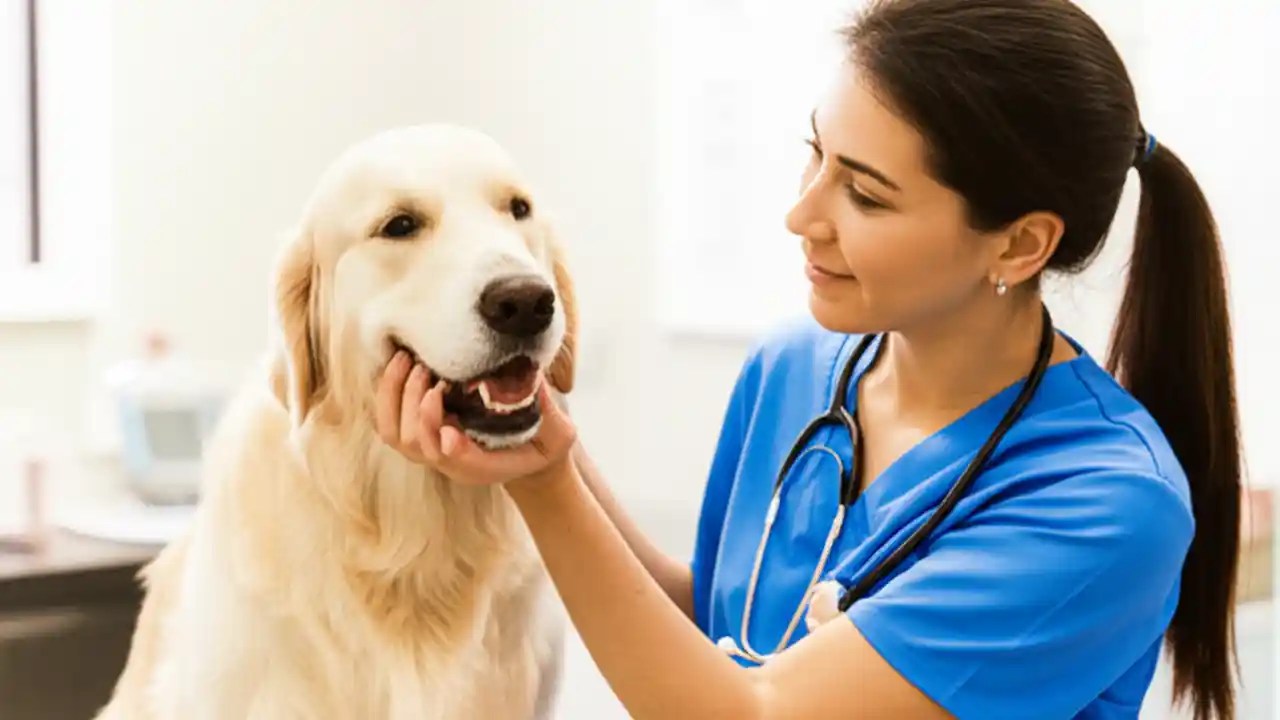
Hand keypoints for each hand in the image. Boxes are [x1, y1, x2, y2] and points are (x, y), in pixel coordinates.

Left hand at [374, 351, 577, 486]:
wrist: (527, 456)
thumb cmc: (543, 443)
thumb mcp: (559, 434)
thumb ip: (548, 413)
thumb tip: (533, 379)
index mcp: (486, 467)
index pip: (460, 464)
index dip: (454, 451)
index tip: (452, 431)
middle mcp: (452, 463)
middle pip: (419, 446)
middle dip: (418, 410)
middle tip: (426, 371)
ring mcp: (433, 451)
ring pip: (398, 435)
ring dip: (397, 397)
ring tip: (409, 360)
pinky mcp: (421, 435)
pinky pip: (390, 422)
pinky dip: (387, 395)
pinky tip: (399, 364)